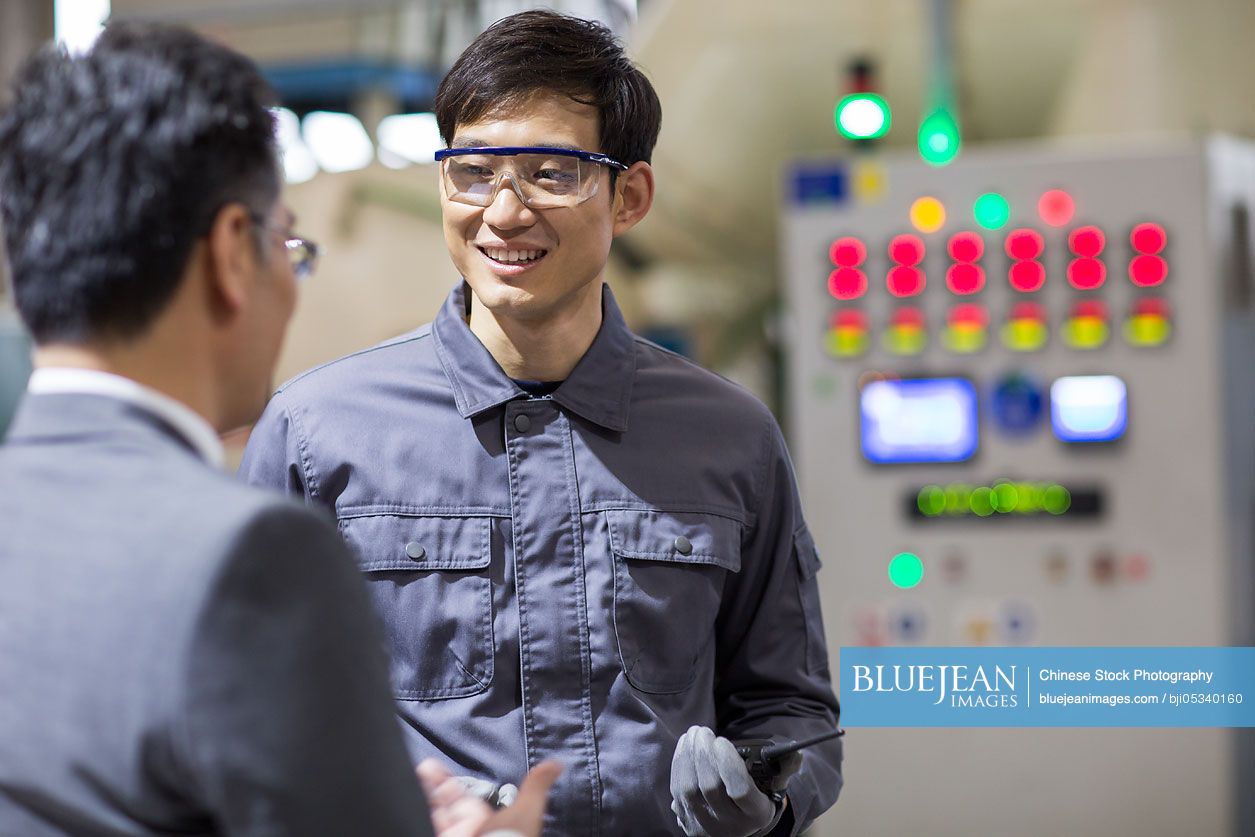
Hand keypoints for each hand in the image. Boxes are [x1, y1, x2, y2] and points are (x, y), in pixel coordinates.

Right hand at [418, 758, 561, 836]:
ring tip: (419, 771)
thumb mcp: (527, 810)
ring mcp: (449, 833)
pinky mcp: (436, 835)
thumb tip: (559, 763)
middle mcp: (462, 827)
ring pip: (431, 809)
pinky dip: (417, 808)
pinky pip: (424, 819)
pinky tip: (411, 791)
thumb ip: (536, 786)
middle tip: (426, 763)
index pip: (460, 796)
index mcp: (481, 819)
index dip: (446, 780)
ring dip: (423, 791)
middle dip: (433, 782)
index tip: (433, 765)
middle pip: (442, 801)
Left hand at [669, 726, 778, 836]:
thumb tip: (796, 751)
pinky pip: (677, 791)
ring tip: (694, 734)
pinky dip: (679, 765)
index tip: (722, 741)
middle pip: (710, 787)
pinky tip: (685, 745)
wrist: (735, 826)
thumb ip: (786, 767)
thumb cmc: (757, 798)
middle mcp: (728, 824)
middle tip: (704, 732)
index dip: (728, 763)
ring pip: (689, 789)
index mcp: (754, 815)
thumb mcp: (775, 786)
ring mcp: (704, 824)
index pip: (739, 790)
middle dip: (704, 754)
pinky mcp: (685, 819)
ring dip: (688, 756)